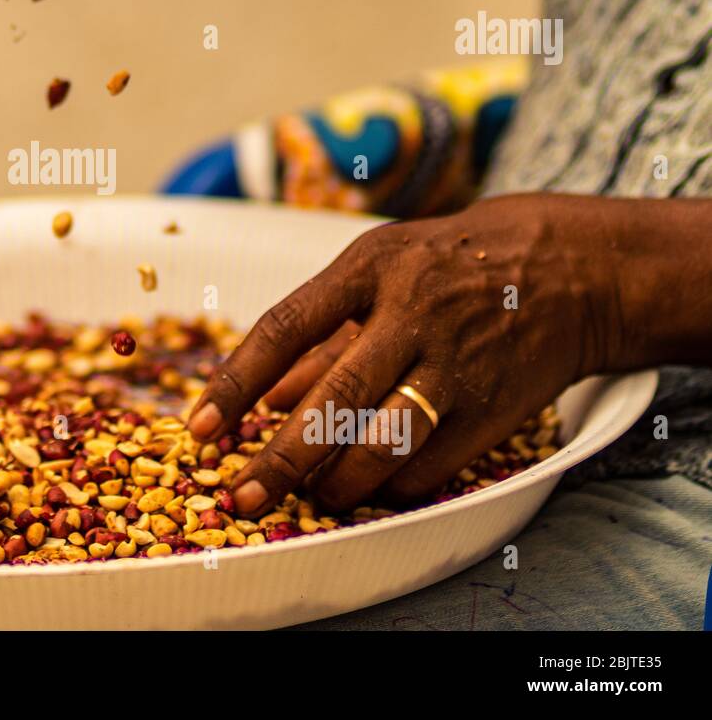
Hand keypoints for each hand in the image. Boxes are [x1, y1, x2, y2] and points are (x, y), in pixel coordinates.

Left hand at [188, 194, 622, 515]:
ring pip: (384, 441)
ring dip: (336, 483)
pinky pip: (431, 464)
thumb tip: (265, 400)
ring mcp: (456, 363)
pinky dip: (392, 486)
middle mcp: (411, 314)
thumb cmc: (446, 265)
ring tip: (309, 498)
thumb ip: (319, 336)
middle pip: (333, 399)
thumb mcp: (376, 270)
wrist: (565, 269)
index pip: (285, 329)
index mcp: (369, 269)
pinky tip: (369, 491)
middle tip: (239, 495)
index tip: (199, 428)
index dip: (236, 384)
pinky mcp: (494, 407)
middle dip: (279, 457)